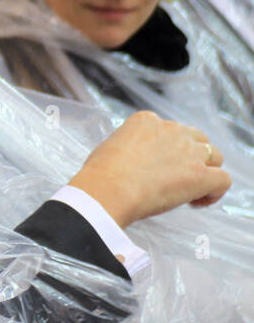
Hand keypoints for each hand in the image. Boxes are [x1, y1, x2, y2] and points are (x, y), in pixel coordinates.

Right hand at [70, 111, 229, 227]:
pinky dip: (215, 191)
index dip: (167, 149)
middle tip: (176, 177)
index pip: (168, 130)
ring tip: (190, 190)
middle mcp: (172, 130)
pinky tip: (198, 202)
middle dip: (191, 156)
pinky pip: (223, 180)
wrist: (107, 189)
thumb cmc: (100, 173)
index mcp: (146, 121)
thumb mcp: (109, 147)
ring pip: (215, 156)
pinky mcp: (201, 175)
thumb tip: (133, 159)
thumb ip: (128, 146)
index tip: (158, 167)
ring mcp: (189, 151)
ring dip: (207, 171)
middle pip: (196, 139)